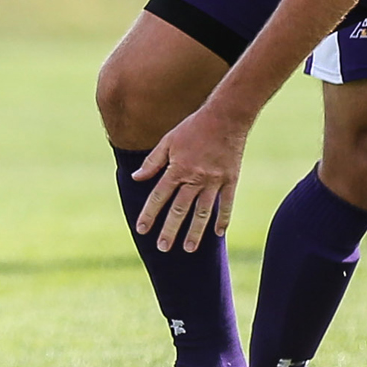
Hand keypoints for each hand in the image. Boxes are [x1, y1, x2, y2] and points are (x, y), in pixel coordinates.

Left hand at [132, 107, 247, 252]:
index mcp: (177, 169)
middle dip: (170, 230)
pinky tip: (218, 233)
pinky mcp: (231, 180)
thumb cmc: (193, 128)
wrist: (225, 117)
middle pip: (180, 209)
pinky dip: (222, 219)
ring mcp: (214, 181)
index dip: (149, 214)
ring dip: (195, 232)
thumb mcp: (168, 141)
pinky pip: (226, 204)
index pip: (159, 197)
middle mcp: (195, 178)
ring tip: (188, 249)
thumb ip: (152, 162)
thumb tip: (136, 178)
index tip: (142, 230)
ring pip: (203, 212)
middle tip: (163, 248)